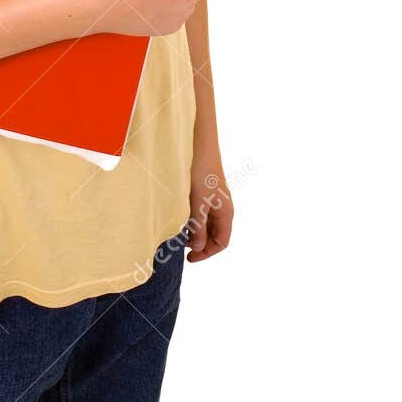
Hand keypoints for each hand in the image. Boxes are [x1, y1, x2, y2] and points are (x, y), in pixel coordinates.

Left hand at [186, 148, 233, 262]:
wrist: (197, 144)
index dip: (206, 253)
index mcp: (226, 212)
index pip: (222, 242)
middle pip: (213, 235)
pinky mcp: (201, 192)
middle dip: (198, 243)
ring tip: (175, 231)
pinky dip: (188, 219)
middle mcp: (221, 208)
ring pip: (204, 224)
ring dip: (192, 231)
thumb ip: (199, 226)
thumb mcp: (198, 202)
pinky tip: (175, 217)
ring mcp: (211, 200)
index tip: (188, 257)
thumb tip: (198, 247)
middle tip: (179, 244)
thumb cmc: (200, 171)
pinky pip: (198, 213)